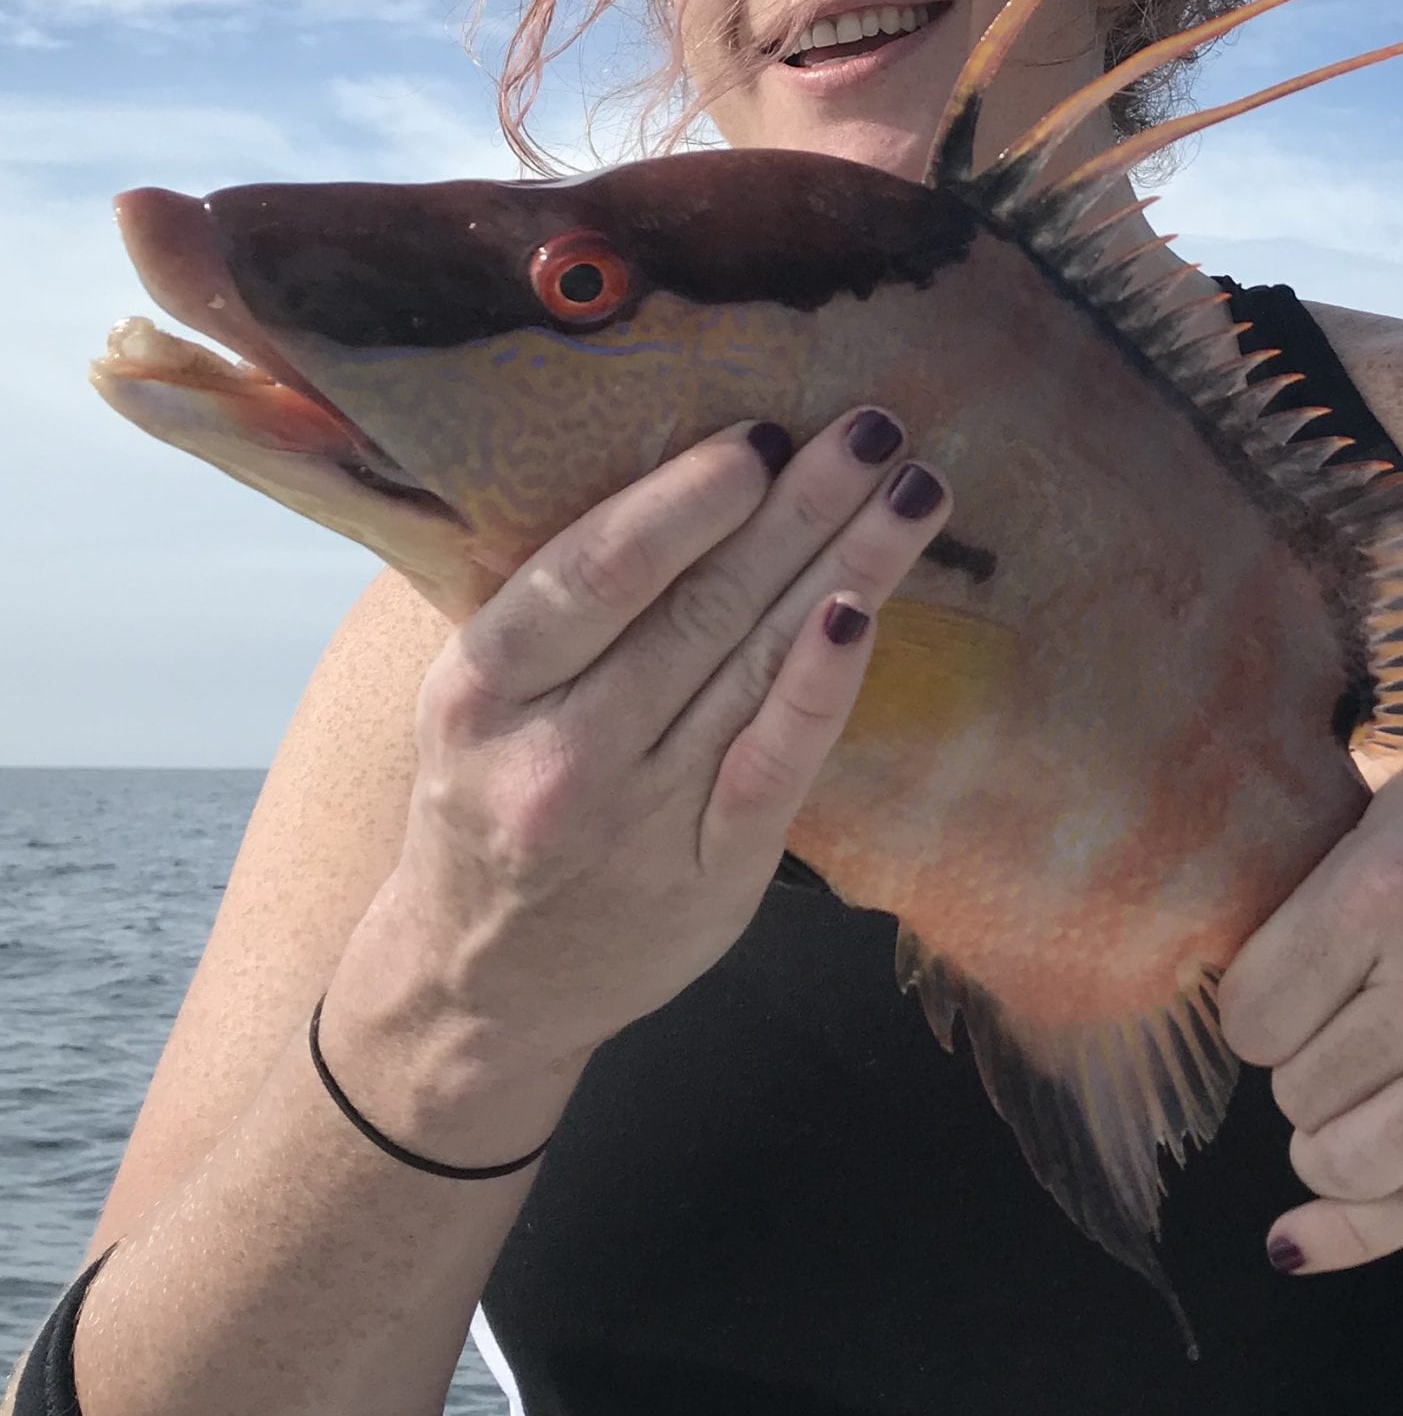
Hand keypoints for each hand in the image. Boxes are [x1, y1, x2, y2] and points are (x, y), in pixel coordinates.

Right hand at [326, 406, 948, 1138]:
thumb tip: (688, 472)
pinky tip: (865, 611)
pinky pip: (775, 765)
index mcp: (482, 687)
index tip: (766, 432)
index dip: (689, 496)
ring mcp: (638, 818)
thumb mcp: (475, 698)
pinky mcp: (710, 875)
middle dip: (801, 505)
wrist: (481, 987)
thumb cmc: (489, 801)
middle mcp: (559, 750)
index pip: (596, 570)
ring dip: (847, 567)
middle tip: (875, 429)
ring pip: (754, 665)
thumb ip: (557, 605)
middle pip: (701, 603)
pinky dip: (823, 685)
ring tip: (914, 495)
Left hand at [1215, 743, 1402, 1273]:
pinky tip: (1295, 1245)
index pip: (1251, 1010)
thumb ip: (1321, 878)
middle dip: (1295, 1062)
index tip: (1283, 988)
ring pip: (1342, 1160)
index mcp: (1389, 889)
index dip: (1251, 1008)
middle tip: (1338, 1023)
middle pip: (1292, 1086)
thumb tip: (1224, 960)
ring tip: (1348, 1094)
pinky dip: (1346, 1235)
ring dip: (1323, 1139)